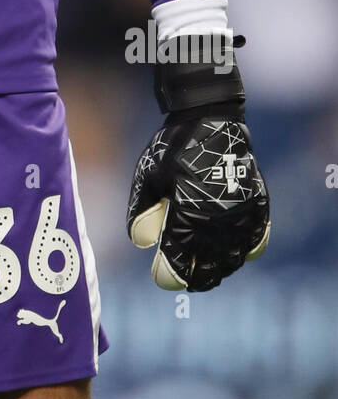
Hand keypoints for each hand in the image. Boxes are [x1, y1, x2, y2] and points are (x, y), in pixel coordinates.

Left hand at [127, 114, 269, 290]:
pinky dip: (243, 253)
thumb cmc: (173, 148)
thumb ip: (140, 212)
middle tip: (184, 277)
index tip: (160, 276)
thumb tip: (141, 244)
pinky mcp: (258, 208)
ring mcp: (241, 217)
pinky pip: (255, 244)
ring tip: (207, 268)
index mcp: (187, 216)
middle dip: (193, 278)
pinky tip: (233, 251)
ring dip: (218, 268)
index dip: (167, 276)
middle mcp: (217, 222)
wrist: (212, 119)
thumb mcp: (146, 176)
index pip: (177, 264)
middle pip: (207, 271)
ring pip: (232, 262)